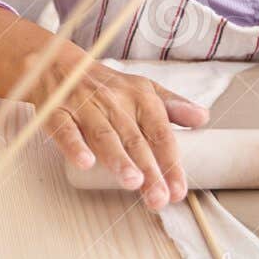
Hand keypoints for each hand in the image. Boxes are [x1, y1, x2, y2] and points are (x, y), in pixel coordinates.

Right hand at [37, 54, 209, 209]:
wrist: (56, 62)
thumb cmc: (104, 83)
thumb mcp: (142, 88)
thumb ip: (172, 105)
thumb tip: (202, 118)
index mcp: (139, 97)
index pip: (160, 133)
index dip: (171, 162)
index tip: (178, 189)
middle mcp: (114, 101)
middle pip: (135, 140)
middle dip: (149, 170)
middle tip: (159, 197)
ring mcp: (84, 106)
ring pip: (104, 135)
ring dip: (118, 158)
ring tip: (132, 182)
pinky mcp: (56, 110)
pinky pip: (65, 128)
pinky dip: (74, 145)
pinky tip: (85, 162)